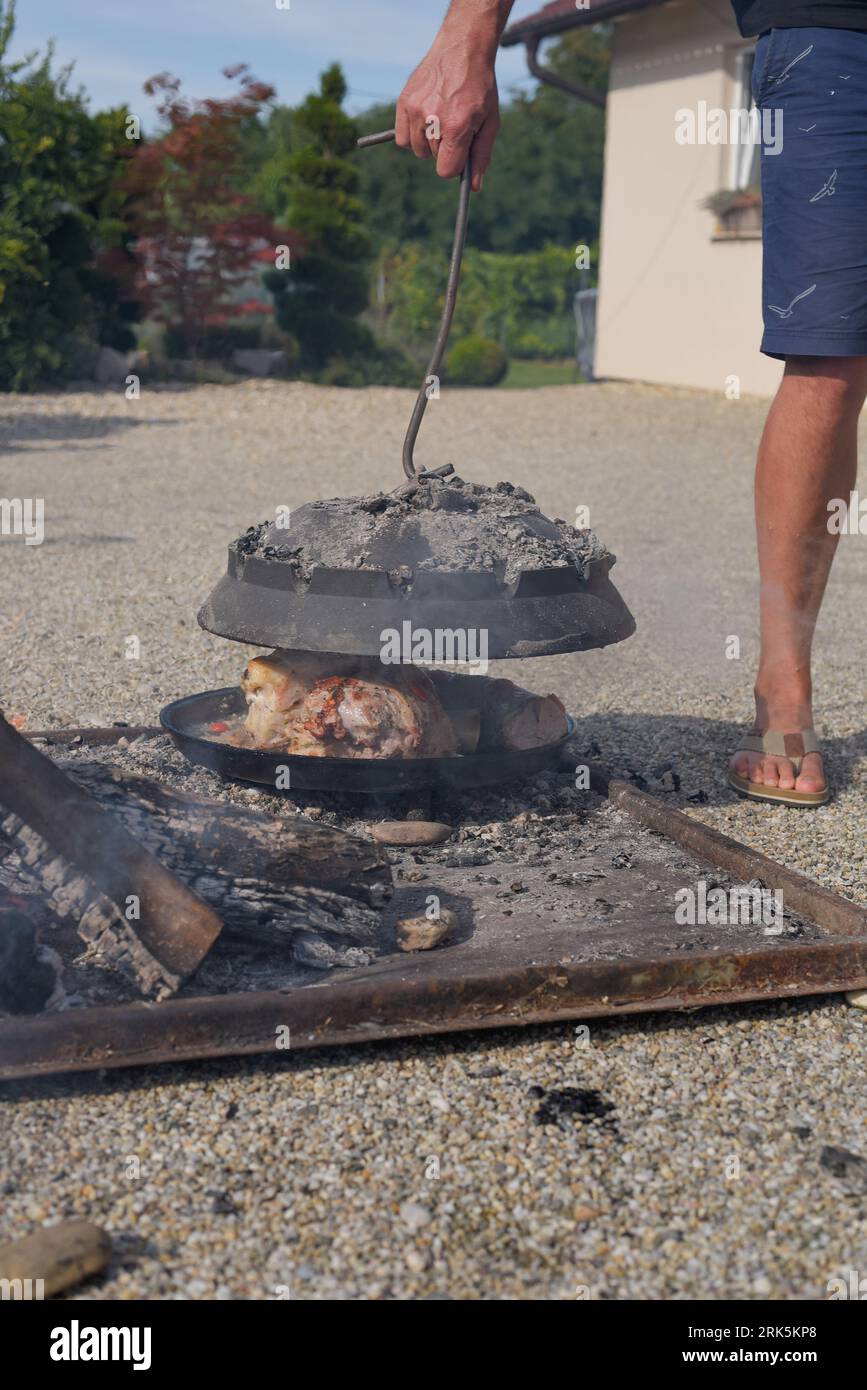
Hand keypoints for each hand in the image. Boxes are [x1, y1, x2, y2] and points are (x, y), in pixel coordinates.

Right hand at [395, 34, 500, 191]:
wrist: (463, 48)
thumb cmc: (480, 88)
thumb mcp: (490, 122)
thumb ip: (481, 156)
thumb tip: (473, 187)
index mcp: (456, 127)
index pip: (445, 170)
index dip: (454, 164)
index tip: (460, 151)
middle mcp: (433, 120)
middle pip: (432, 159)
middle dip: (444, 148)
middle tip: (454, 122)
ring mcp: (415, 111)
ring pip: (415, 150)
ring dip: (427, 141)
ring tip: (440, 117)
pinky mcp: (403, 102)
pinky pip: (401, 138)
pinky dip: (412, 134)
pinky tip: (425, 118)